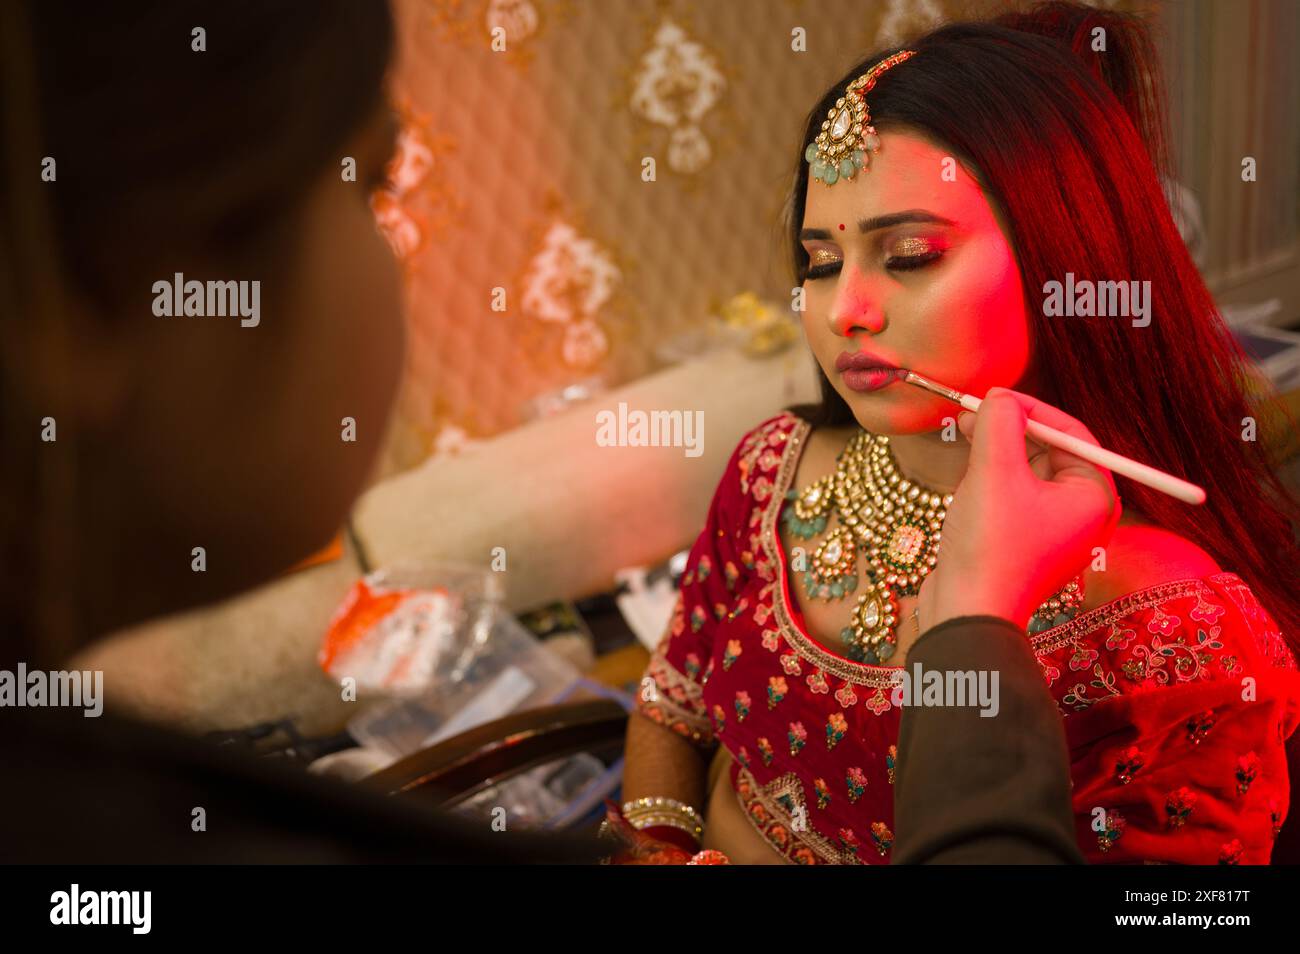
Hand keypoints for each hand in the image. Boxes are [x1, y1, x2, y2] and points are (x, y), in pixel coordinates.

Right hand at [916, 387, 1120, 632]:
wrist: (967, 612)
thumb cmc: (990, 545)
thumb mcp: (994, 471)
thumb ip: (1001, 422)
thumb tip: (1000, 397)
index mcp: (1095, 497)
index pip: (1071, 433)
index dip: (1030, 408)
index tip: (992, 396)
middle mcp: (1083, 514)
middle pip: (1049, 450)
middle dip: (1010, 431)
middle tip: (971, 418)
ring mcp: (1055, 531)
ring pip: (1027, 471)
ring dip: (995, 456)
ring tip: (965, 450)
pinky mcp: (1027, 542)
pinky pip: (1014, 496)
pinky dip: (991, 482)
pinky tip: (967, 486)